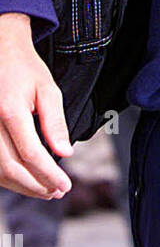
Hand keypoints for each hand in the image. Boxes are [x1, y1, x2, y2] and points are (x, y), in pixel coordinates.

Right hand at [0, 13, 73, 197]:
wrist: (2, 55)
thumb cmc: (26, 70)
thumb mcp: (48, 89)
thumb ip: (55, 122)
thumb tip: (65, 153)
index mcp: (10, 111)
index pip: (30, 153)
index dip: (48, 174)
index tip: (65, 185)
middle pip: (11, 168)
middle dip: (36, 185)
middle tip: (58, 192)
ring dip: (23, 186)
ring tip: (47, 190)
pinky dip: (9, 178)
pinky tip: (27, 180)